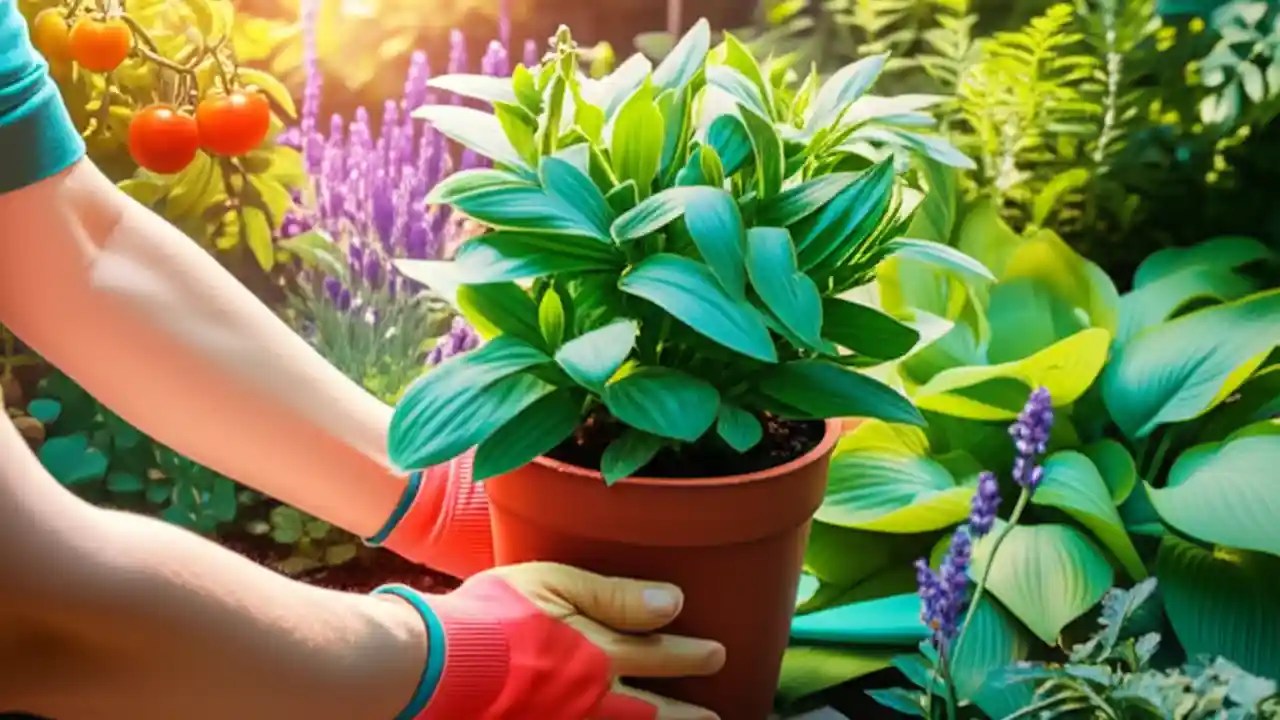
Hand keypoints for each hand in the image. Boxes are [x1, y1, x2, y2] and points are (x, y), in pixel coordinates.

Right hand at [485, 563, 725, 719]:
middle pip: (650, 709)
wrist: (435, 667)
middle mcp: (590, 698)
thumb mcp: (552, 584)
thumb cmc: (490, 616)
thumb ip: (612, 595)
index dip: (690, 656)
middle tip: (714, 716)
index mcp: (597, 654)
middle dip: (685, 712)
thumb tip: (673, 602)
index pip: (658, 654)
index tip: (717, 655)